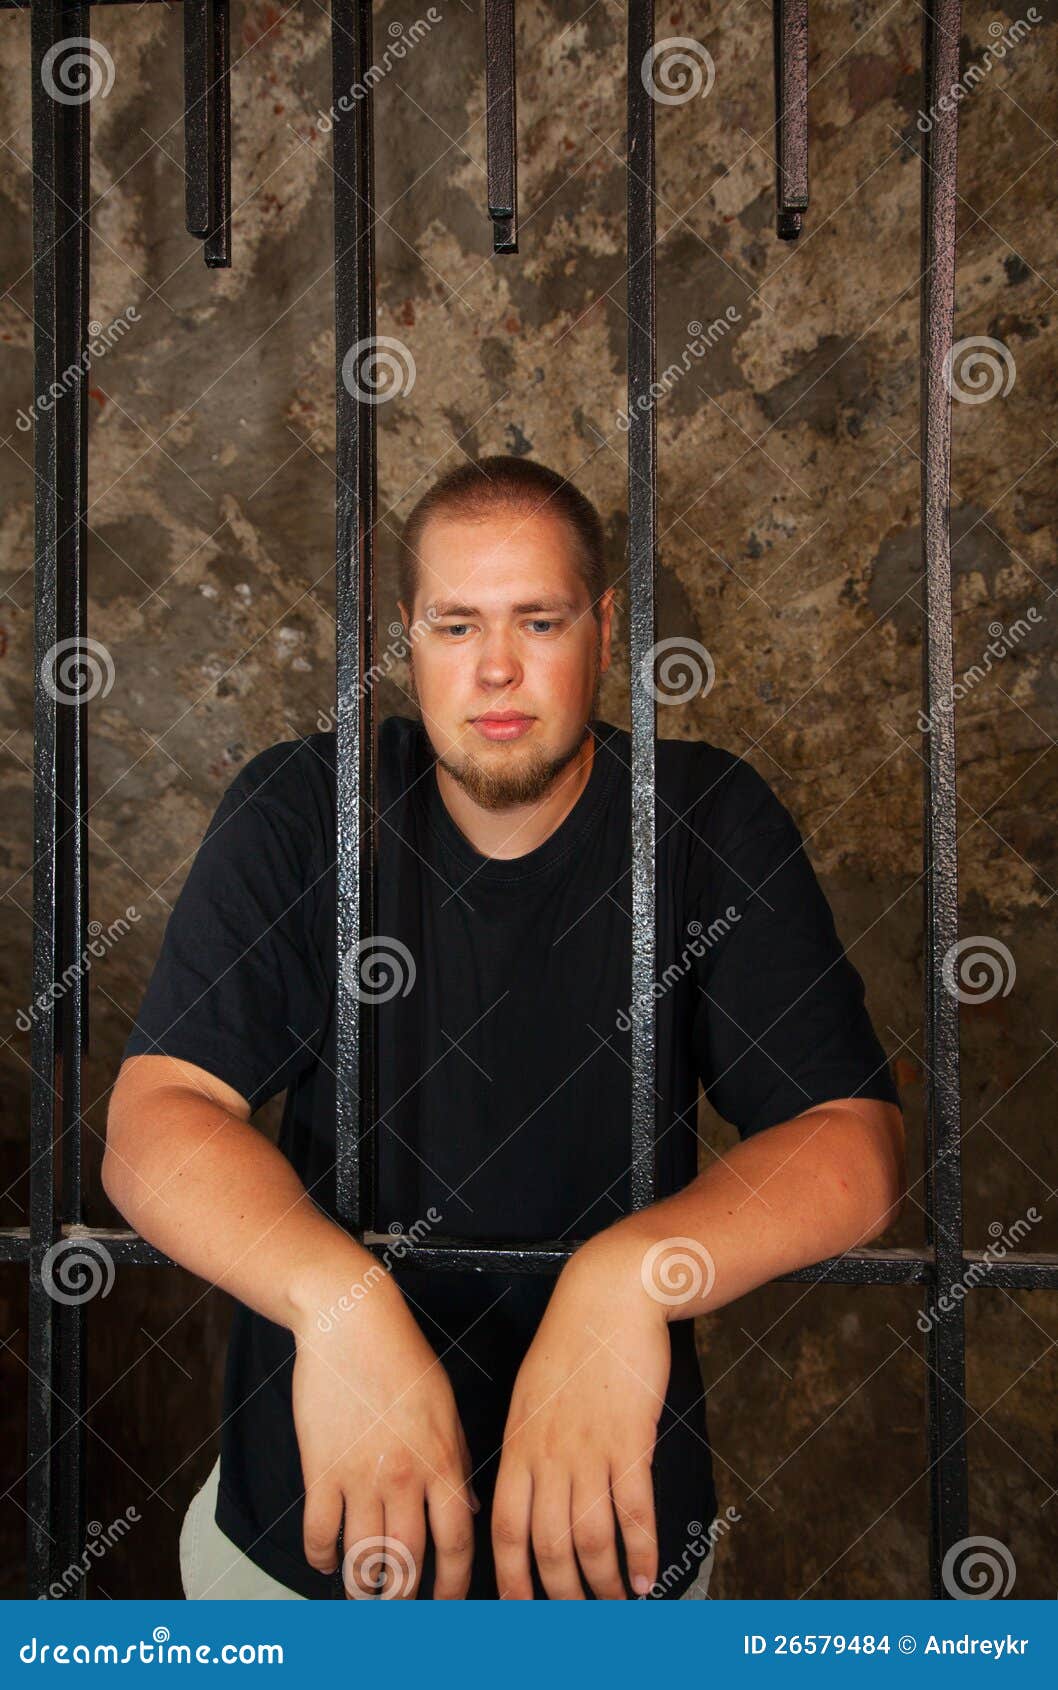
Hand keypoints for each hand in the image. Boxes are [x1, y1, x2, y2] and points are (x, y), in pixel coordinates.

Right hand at [292, 1271, 479, 1598]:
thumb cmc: (402, 1356)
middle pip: (408, 1560)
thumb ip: (458, 1458)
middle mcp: (404, 1475)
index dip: (455, 1583)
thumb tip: (472, 1507)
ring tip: (364, 1594)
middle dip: (405, 1595)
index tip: (449, 1602)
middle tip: (400, 1604)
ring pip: (363, 1557)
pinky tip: (328, 1560)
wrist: (351, 1322)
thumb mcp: (445, 1405)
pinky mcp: (321, 1468)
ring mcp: (360, 1475)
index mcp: (442, 1459)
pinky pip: (321, 1532)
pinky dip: (323, 1557)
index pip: (457, 1541)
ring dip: (363, 1587)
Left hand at [491, 1230, 671, 1598]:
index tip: (520, 1610)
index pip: (505, 1528)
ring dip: (604, 1584)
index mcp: (518, 1444)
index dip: (512, 1577)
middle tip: (578, 1619)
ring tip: (617, 1605)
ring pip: (590, 1540)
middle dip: (562, 1594)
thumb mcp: (531, 1391)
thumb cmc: (572, 1341)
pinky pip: (634, 1514)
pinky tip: (649, 1577)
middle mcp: (548, 1455)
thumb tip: (519, 1486)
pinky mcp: (631, 1441)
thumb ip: (526, 1442)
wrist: (609, 1296)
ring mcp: (590, 1450)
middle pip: (548, 1546)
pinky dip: (642, 1553)